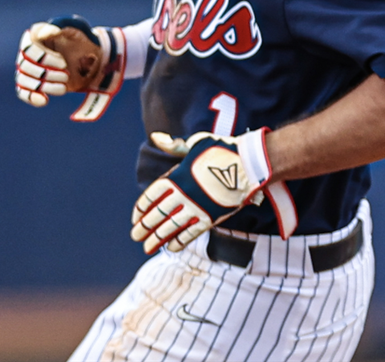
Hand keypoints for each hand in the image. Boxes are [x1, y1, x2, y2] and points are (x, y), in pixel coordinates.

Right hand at [15, 15, 123, 120]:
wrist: (89, 59)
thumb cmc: (82, 41)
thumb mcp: (78, 31)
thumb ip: (65, 27)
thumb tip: (48, 32)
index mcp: (36, 36)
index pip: (28, 47)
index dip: (44, 57)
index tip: (63, 62)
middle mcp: (28, 52)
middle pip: (25, 65)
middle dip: (47, 73)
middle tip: (66, 74)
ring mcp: (29, 68)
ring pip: (24, 79)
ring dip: (44, 85)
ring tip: (63, 88)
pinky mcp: (33, 84)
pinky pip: (23, 92)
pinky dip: (31, 97)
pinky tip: (44, 100)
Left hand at [130, 128, 270, 253]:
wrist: (248, 163)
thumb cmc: (221, 149)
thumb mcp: (195, 142)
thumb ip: (174, 145)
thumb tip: (155, 136)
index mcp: (177, 175)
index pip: (152, 195)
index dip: (141, 208)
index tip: (135, 217)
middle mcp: (184, 193)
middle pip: (158, 214)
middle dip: (145, 227)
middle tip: (135, 236)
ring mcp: (197, 207)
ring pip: (172, 226)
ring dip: (158, 239)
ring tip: (148, 248)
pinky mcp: (210, 216)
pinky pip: (191, 233)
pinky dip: (180, 241)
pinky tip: (172, 247)